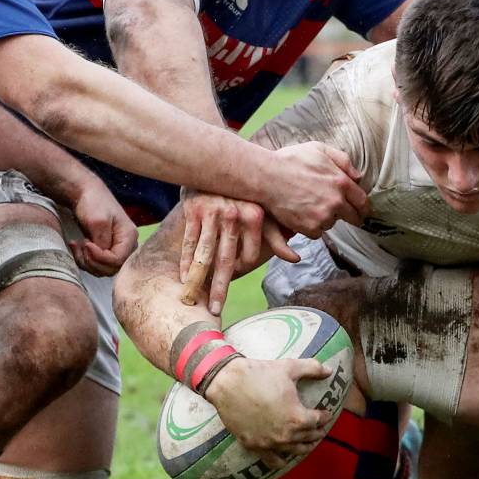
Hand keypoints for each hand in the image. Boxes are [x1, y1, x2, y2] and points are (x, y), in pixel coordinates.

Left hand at [64, 176, 135, 276]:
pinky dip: (83, 259)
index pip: (118, 260)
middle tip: (82, 246)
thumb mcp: (98, 221)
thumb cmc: (94, 202)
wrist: (85, 193)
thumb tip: (102, 256)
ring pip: (103, 269)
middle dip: (92, 261)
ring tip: (77, 245)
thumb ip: (102, 242)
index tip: (86, 244)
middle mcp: (126, 246)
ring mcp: (116, 249)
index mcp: (129, 237)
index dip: (100, 257)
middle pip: (112, 268)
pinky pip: (96, 265)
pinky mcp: (105, 251)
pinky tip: (76, 246)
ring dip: (86, 261)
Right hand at [178, 192, 296, 315]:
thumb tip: (295, 258)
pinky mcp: (193, 211)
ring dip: (197, 279)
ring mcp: (211, 213)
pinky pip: (188, 242)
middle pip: (225, 260)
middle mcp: (233, 214)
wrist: (215, 168)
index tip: (234, 277)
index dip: (242, 268)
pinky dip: (185, 261)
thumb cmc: (243, 195)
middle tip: (215, 310)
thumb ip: (277, 236)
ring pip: (204, 254)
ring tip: (193, 299)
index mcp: (254, 215)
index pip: (249, 255)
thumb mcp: (264, 211)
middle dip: (219, 288)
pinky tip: (183, 277)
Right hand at [203, 356, 330, 465]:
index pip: (318, 421)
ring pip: (294, 451)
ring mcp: (270, 443)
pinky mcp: (254, 446)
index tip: (326, 414)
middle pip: (308, 437)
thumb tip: (330, 371)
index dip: (324, 416)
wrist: (228, 383)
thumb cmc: (260, 374)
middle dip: (316, 432)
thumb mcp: (289, 367)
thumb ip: (313, 369)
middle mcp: (286, 435)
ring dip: (304, 448)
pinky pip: (272, 460)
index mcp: (298, 417)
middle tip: (320, 430)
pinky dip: (281, 460)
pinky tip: (284, 458)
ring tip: (308, 444)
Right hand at [260, 143, 367, 237]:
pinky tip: (301, 214)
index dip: (364, 208)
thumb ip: (343, 161)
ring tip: (311, 206)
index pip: (363, 201)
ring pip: (332, 224)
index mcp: (341, 182)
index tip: (362, 211)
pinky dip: (311, 227)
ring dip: (326, 218)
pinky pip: (317, 233)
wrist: (266, 177)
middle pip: (353, 217)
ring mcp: (323, 216)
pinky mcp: (309, 228)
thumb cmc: (290, 160)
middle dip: (350, 216)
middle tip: (343, 215)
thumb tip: (358, 176)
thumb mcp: (319, 149)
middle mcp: (336, 201)